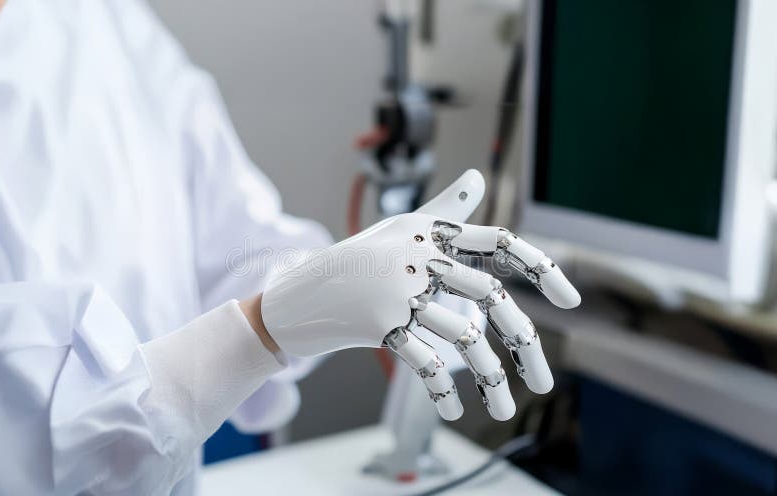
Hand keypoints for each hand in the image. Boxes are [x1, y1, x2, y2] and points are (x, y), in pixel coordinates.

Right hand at [261, 170, 579, 420]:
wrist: (299, 293)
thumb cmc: (358, 260)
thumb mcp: (403, 230)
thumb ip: (446, 208)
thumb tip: (478, 176)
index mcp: (431, 232)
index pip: (499, 241)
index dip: (542, 267)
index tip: (572, 302)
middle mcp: (420, 256)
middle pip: (491, 297)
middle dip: (526, 344)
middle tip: (545, 382)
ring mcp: (398, 288)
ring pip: (462, 336)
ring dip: (491, 380)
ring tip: (504, 409)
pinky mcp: (379, 321)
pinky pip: (423, 360)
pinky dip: (441, 389)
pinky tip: (453, 410)